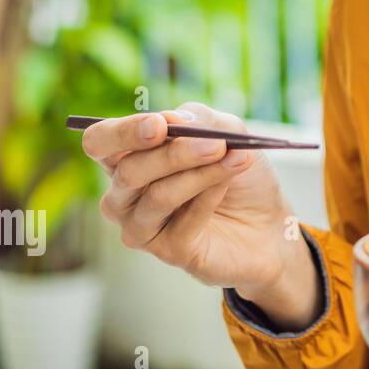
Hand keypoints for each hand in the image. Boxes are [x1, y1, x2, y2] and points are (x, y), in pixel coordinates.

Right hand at [87, 102, 320, 329]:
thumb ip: (201, 120)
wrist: (269, 223)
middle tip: (216, 143)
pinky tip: (229, 185)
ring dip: (200, 174)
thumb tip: (174, 117)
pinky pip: (184, 222)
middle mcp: (124, 194)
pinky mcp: (168, 251)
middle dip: (175, 153)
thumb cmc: (239, 176)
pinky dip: (210, 197)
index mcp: (127, 157)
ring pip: (158, 196)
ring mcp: (142, 226)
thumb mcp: (229, 135)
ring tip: (238, 159)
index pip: (100, 142)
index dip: (124, 132)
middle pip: (128, 170)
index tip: (160, 125)